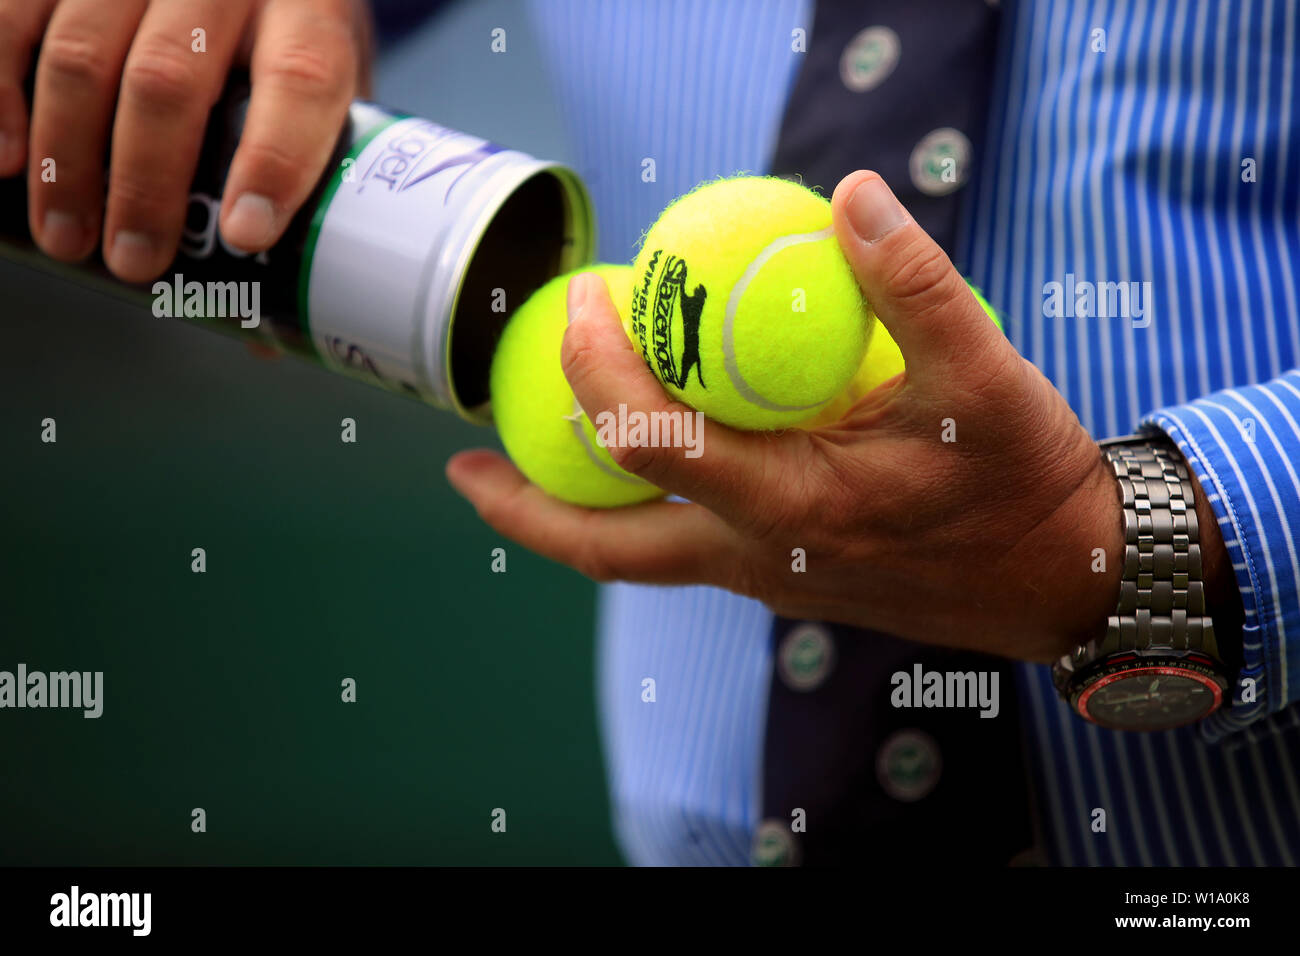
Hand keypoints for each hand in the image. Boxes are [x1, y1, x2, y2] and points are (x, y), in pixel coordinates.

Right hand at [0, 0, 372, 280]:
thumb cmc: (280, 43)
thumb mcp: (320, 96)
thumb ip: (300, 192)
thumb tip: (267, 338)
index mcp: (309, 12)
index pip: (300, 80)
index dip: (274, 160)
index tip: (244, 235)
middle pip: (170, 79)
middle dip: (144, 183)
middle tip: (134, 261)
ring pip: (81, 53)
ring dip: (64, 158)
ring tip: (67, 239)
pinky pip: (13, 16)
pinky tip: (2, 158)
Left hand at [448, 172, 1220, 663]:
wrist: (1067, 581)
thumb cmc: (1026, 484)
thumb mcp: (987, 375)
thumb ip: (916, 285)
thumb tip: (851, 196)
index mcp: (794, 506)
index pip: (654, 446)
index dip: (598, 374)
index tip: (587, 301)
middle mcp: (760, 558)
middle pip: (608, 552)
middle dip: (525, 513)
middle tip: (464, 466)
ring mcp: (768, 580)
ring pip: (639, 561)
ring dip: (569, 520)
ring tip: (517, 471)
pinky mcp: (785, 580)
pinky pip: (684, 550)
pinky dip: (637, 512)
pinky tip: (637, 465)